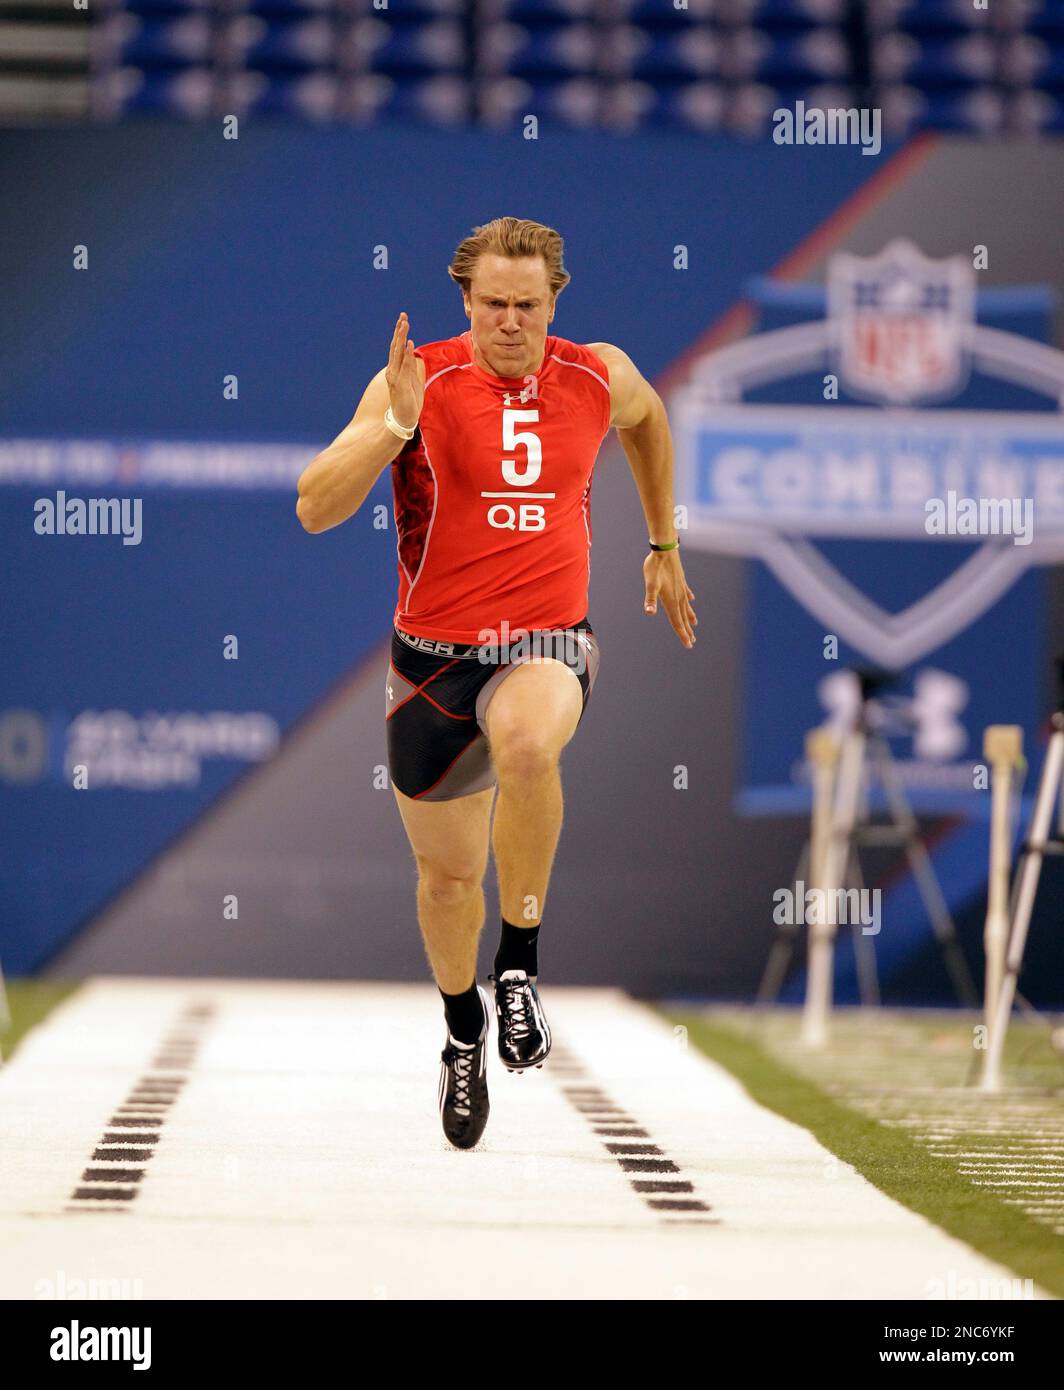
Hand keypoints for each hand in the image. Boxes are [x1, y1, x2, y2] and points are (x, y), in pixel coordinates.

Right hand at [385, 312, 423, 430]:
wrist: (403, 420)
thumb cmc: (408, 401)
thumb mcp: (412, 380)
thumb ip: (410, 366)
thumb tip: (411, 352)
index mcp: (396, 369)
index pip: (397, 347)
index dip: (400, 333)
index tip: (403, 319)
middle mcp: (393, 370)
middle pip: (395, 346)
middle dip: (399, 330)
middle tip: (403, 316)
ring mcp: (395, 377)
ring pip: (397, 353)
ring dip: (401, 338)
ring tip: (404, 324)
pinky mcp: (400, 384)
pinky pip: (404, 366)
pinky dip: (406, 354)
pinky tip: (409, 343)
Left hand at [643, 548, 696, 647]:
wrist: (664, 549)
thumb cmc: (655, 567)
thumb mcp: (650, 584)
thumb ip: (650, 598)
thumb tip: (650, 613)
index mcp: (671, 600)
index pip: (677, 621)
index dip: (682, 634)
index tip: (689, 645)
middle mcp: (678, 596)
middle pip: (683, 617)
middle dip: (686, 630)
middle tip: (691, 642)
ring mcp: (681, 588)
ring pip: (686, 607)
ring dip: (689, 617)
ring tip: (694, 625)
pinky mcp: (680, 580)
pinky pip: (686, 593)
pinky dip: (689, 599)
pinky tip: (692, 600)